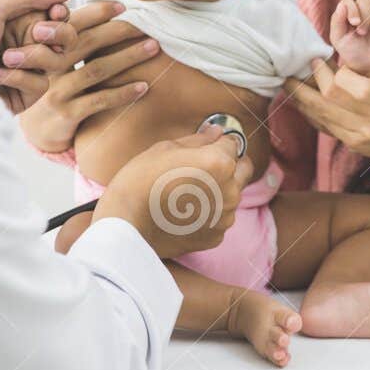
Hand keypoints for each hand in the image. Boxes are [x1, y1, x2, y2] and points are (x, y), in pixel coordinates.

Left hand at [0, 0, 76, 110]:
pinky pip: (40, 84)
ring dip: (30, 57)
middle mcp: (23, 39)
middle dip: (56, 33)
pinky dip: (17, 77)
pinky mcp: (25, 92)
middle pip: (66, 36)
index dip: (61, 12)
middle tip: (37, 33)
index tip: (55, 12)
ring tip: (4, 57)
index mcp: (17, 15)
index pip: (56, 11)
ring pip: (56, 60)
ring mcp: (26, 67)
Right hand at [5, 1, 159, 151]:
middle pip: (86, 42)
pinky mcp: (66, 114)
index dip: (97, 13)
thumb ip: (74, 43)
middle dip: (119, 30)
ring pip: (96, 69)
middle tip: (146, 24)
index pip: (72, 24)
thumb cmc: (57, 89)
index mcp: (46, 48)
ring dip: (128, 57)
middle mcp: (48, 66)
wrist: (38, 130)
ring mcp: (56, 91)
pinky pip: (99, 100)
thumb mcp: (58, 64)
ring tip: (153, 47)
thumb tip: (108, 15)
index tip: (123, 6)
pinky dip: (123, 93)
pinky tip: (144, 86)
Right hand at [94, 128, 252, 260]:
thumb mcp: (164, 149)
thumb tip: (216, 133)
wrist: (126, 225)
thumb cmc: (139, 182)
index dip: (218, 143)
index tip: (205, 148)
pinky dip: (209, 214)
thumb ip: (197, 140)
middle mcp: (230, 190)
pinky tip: (185, 213)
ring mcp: (225, 216)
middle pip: (243, 169)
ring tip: (187, 193)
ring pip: (232, 196)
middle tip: (201, 169)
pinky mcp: (216, 236)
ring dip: (219, 191)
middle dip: (229, 165)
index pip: (233, 144)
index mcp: (219, 162)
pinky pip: (220, 219)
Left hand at [281, 54, 369, 173]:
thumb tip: (337, 47)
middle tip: (299, 69)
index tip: (322, 60)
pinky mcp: (352, 144)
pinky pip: (323, 126)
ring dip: (301, 97)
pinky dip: (309, 112)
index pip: (353, 85)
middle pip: (332, 98)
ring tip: (289, 83)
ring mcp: (362, 134)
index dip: (333, 72)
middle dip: (311, 81)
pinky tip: (300, 101)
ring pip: (322, 114)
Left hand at [329, 0, 369, 77]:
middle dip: (365, 16)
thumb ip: (337, 22)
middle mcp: (364, 11)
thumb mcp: (338, 39)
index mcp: (349, 13)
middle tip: (362, 33)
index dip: (352, 9)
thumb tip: (342, 6)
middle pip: (366, 0)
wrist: (367, 64)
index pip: (349, 1)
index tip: (354, 23)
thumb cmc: (351, 50)